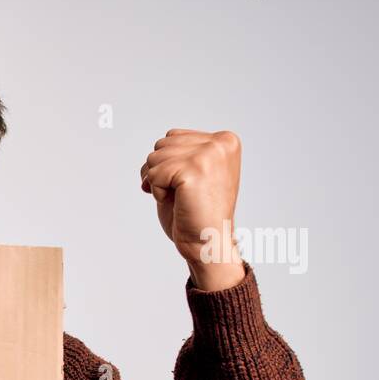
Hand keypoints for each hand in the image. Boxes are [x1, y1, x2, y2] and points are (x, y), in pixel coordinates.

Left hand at [140, 128, 245, 290]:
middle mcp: (220, 143)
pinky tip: (174, 202)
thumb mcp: (192, 173)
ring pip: (154, 157)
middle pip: (161, 144)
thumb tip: (155, 150)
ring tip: (179, 198)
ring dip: (157, 182)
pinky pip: (153, 173)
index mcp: (225, 140)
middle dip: (158, 171)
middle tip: (177, 194)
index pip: (173, 137)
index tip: (181, 184)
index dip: (166, 163)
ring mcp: (209, 155)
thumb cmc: (195, 213)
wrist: (207, 243)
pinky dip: (156, 191)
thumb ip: (181, 153)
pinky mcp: (194, 170)